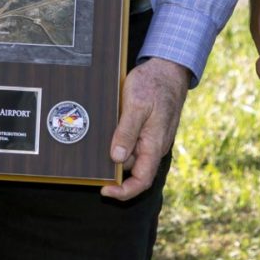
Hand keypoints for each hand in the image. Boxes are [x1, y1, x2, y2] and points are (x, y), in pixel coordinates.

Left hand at [101, 57, 190, 200]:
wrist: (167, 68)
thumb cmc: (154, 85)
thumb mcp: (137, 106)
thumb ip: (127, 132)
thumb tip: (117, 157)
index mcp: (154, 144)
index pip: (142, 180)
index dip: (124, 191)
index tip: (105, 191)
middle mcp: (153, 145)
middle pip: (131, 168)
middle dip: (112, 166)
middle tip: (91, 158)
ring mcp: (150, 137)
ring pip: (129, 153)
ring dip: (113, 150)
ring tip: (97, 136)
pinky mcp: (146, 129)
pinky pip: (131, 141)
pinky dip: (118, 139)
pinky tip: (108, 128)